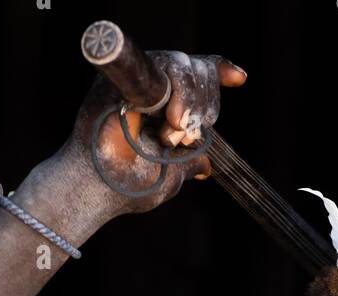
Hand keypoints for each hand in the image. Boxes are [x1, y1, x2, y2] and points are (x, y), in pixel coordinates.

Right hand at [65, 50, 246, 214]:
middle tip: (186, 135)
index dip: (217, 73)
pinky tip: (171, 118)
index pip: (197, 79)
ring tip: (173, 133)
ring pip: (180, 63)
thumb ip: (190, 163)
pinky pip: (160, 64)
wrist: (99, 189)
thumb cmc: (128, 187)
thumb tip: (208, 166)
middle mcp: (153, 92)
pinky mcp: (121, 76)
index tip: (239, 78)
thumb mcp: (171, 176)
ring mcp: (137, 82)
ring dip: (189, 100)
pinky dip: (174, 88)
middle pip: (194, 68)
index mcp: (166, 110)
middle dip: (202, 102)